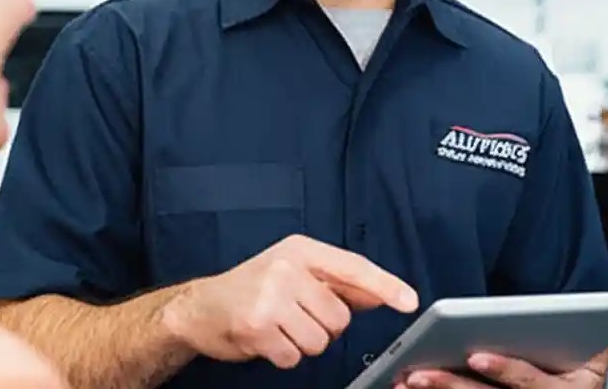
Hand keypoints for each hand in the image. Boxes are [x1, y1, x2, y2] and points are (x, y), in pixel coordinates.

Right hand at [160, 234, 418, 369]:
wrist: (198, 307)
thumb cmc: (251, 289)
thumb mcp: (293, 272)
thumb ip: (336, 283)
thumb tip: (380, 294)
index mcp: (300, 251)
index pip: (352, 267)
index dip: (384, 285)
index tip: (409, 301)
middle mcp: (285, 269)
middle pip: (339, 318)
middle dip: (322, 327)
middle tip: (293, 316)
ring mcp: (270, 298)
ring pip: (320, 342)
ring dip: (302, 344)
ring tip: (277, 327)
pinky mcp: (256, 327)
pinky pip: (294, 357)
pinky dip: (283, 356)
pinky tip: (265, 339)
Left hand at [397, 344, 607, 388]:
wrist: (575, 387)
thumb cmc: (577, 366)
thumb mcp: (592, 353)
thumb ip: (584, 332)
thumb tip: (587, 306)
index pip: (533, 382)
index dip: (506, 371)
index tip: (476, 356)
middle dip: (453, 386)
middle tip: (420, 373)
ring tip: (408, 379)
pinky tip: (408, 386)